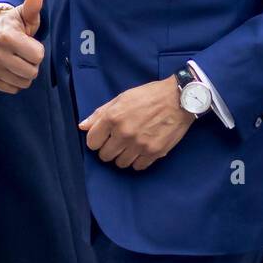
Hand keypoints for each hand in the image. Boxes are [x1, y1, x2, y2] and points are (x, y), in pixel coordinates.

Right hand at [0, 0, 44, 93]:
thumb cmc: (13, 24)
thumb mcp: (24, 14)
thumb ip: (32, 7)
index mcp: (6, 37)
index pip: (38, 56)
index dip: (38, 50)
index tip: (30, 43)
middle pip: (31, 72)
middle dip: (33, 63)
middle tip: (25, 53)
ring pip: (23, 83)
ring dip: (25, 74)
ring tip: (18, 60)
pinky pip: (12, 89)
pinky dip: (15, 81)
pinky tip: (11, 68)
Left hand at [78, 77, 193, 170]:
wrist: (179, 98)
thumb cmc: (149, 95)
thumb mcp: (122, 98)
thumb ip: (100, 113)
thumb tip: (82, 127)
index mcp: (113, 117)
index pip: (92, 142)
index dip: (97, 140)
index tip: (104, 137)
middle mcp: (124, 133)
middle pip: (105, 156)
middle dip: (109, 149)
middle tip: (118, 141)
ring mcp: (139, 145)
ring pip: (121, 163)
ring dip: (123, 156)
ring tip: (131, 145)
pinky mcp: (154, 152)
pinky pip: (138, 166)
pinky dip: (138, 160)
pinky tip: (142, 149)